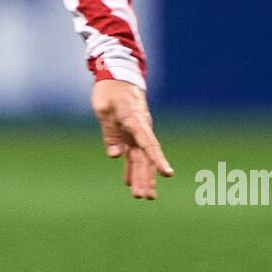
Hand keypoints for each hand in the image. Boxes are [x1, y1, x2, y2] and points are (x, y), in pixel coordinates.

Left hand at [91, 80, 172, 199]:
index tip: (168, 173)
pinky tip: (130, 182)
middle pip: (145, 157)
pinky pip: (133, 154)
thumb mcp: (103, 109)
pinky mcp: (130, 134)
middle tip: (146, 197)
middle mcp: (140, 128)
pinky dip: (131, 168)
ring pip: (141, 158)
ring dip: (141, 177)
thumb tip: (115, 156)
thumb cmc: (109, 90)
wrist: (117, 75)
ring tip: (143, 196)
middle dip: (147, 178)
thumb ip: (109, 132)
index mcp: (135, 121)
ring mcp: (136, 132)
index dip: (158, 159)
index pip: (149, 143)